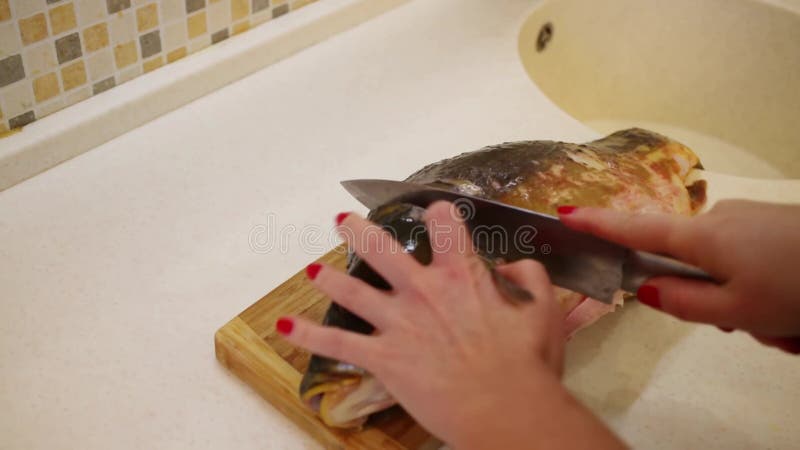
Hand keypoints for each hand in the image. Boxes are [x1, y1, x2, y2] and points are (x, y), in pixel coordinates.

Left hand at [279, 202, 624, 448]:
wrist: (506, 410)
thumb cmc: (527, 365)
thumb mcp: (544, 312)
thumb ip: (530, 278)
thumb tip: (512, 267)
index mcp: (462, 275)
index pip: (444, 224)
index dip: (438, 213)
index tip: (432, 212)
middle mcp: (423, 291)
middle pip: (381, 249)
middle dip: (359, 231)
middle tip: (344, 222)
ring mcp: (398, 323)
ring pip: (352, 291)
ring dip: (329, 278)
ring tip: (314, 269)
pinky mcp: (383, 357)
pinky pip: (336, 344)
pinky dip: (307, 335)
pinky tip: (285, 326)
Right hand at [559, 200, 799, 352]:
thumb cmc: (796, 285)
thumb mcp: (736, 310)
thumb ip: (681, 302)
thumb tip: (644, 287)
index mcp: (702, 237)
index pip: (635, 228)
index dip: (598, 224)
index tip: (564, 213)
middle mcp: (719, 220)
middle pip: (685, 261)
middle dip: (706, 297)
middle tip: (745, 324)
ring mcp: (748, 219)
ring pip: (722, 268)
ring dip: (743, 301)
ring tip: (783, 323)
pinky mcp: (772, 224)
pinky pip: (748, 260)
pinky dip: (762, 288)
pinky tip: (793, 306)